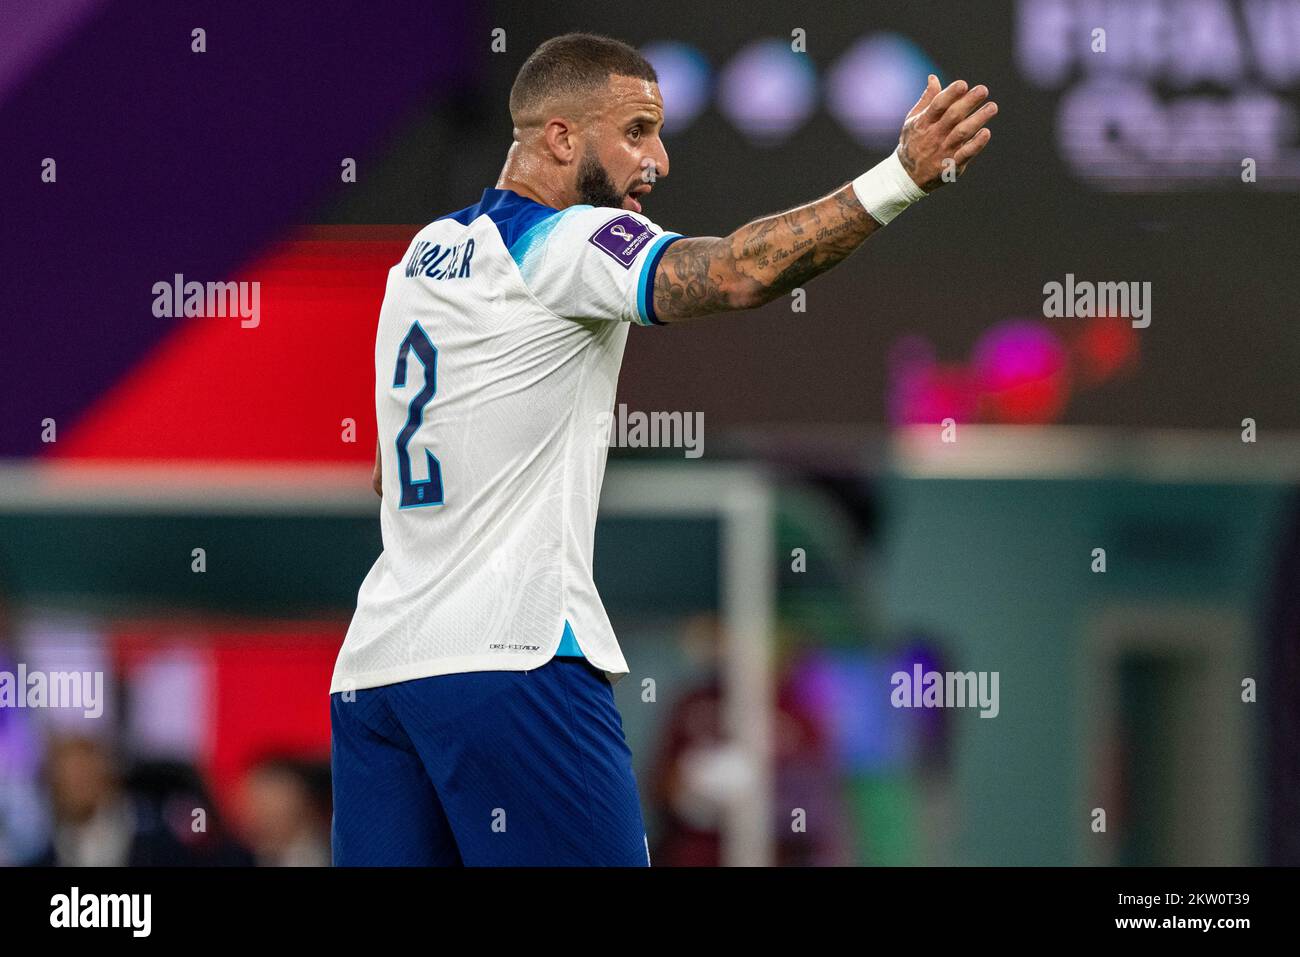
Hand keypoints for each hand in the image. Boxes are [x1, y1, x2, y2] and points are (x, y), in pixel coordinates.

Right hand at [896, 75, 995, 191]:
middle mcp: (933, 136)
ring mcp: (942, 151)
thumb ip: (926, 100)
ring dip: (978, 119)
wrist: (906, 177)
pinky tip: (986, 132)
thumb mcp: (913, 121)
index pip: (937, 106)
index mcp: (923, 123)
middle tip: (983, 90)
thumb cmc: (912, 143)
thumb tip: (933, 77)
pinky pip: (965, 154)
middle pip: (953, 116)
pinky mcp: (951, 166)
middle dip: (968, 102)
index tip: (963, 84)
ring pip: (962, 133)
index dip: (950, 94)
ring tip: (992, 107)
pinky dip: (976, 144)